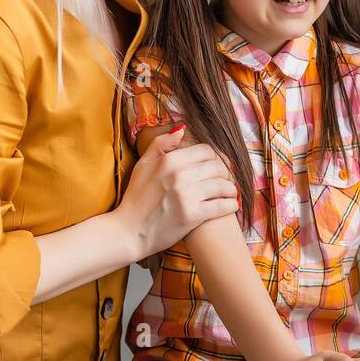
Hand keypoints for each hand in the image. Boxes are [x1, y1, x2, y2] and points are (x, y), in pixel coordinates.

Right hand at [117, 125, 237, 256]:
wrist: (128, 232)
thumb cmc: (136, 198)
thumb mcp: (143, 165)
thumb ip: (161, 143)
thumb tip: (182, 128)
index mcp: (169, 161)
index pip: (206, 150)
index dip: (215, 157)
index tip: (217, 166)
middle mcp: (179, 175)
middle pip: (218, 166)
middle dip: (225, 173)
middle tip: (226, 180)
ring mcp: (186, 195)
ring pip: (223, 185)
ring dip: (231, 189)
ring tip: (230, 192)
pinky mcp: (192, 215)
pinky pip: (222, 205)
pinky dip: (231, 204)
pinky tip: (231, 205)